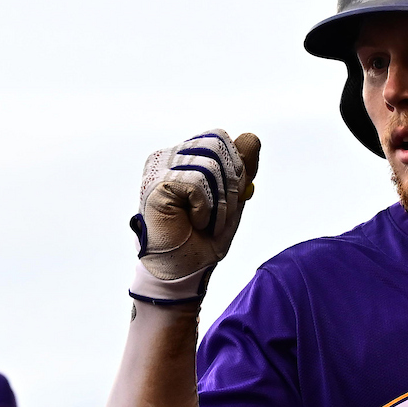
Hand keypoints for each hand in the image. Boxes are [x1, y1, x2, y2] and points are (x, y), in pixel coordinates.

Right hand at [129, 130, 259, 304]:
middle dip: (230, 186)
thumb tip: (251, 137)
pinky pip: (197, 184)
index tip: (231, 198)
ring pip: (210, 165)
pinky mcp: (155, 184)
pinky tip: (193, 222)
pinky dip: (204, 209)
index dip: (235, 168)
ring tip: (206, 222)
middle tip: (219, 215)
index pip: (221, 139)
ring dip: (218, 203)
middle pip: (218, 147)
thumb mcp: (233, 199)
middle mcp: (170, 156)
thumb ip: (243, 169)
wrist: (182, 269)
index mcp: (187, 155)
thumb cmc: (204, 237)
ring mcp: (159, 168)